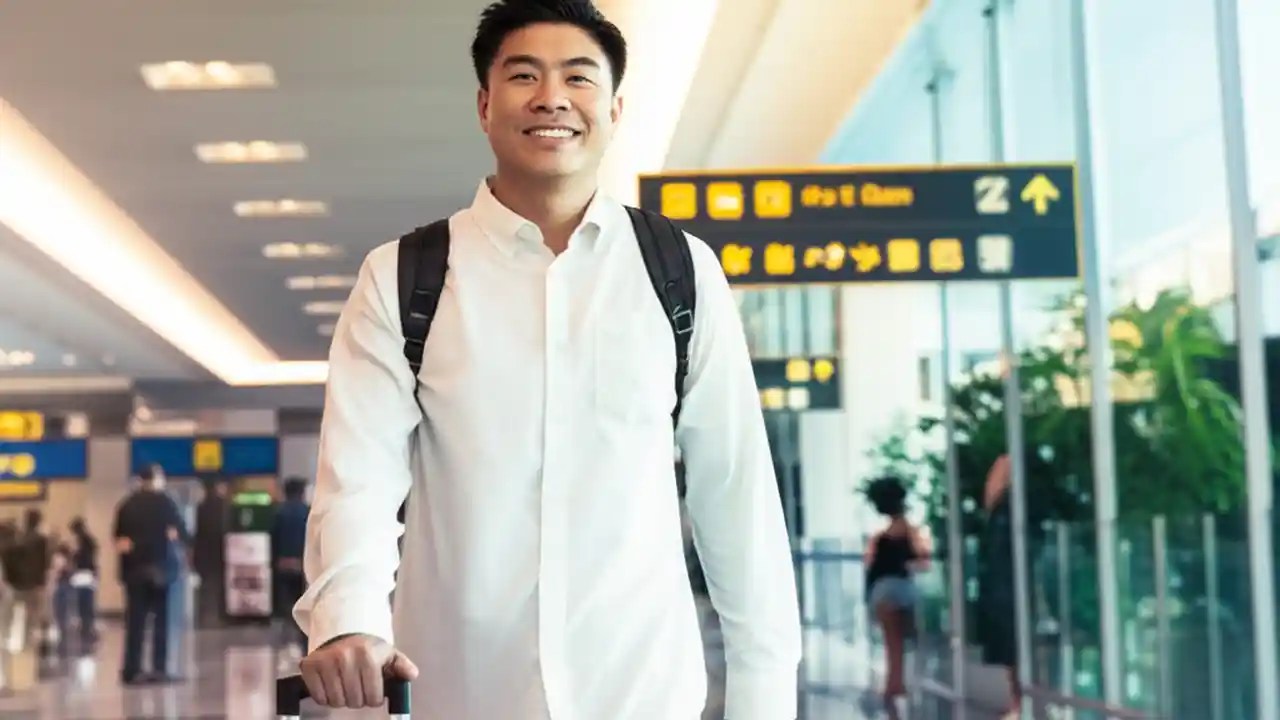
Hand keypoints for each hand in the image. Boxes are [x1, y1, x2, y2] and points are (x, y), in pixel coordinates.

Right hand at [298, 633, 417, 708]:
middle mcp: (345, 656)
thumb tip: (411, 675)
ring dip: (342, 698)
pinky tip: (331, 684)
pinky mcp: (308, 665)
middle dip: (358, 698)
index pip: (373, 697)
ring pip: (336, 701)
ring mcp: (325, 661)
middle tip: (357, 686)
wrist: (343, 634)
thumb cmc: (368, 649)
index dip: (374, 698)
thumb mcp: (389, 655)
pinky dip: (325, 696)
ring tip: (345, 685)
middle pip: (354, 701)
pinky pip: (318, 697)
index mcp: (368, 655)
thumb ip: (402, 666)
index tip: (372, 690)